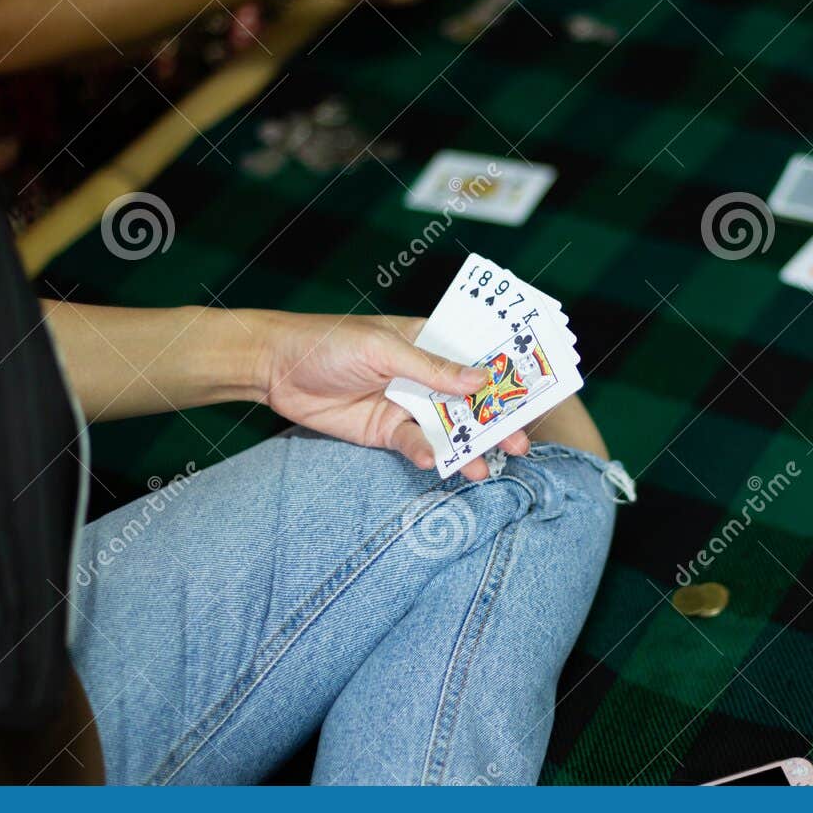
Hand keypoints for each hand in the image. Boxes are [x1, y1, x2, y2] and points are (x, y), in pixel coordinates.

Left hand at [258, 314, 527, 480]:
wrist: (275, 368)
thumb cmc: (330, 342)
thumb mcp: (384, 348)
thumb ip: (432, 368)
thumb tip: (481, 381)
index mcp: (430, 342)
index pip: (477, 359)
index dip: (506, 377)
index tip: (536, 396)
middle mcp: (425, 376)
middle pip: (471, 402)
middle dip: (496, 423)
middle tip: (519, 445)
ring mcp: (407, 405)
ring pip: (448, 430)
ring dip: (467, 449)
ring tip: (484, 470)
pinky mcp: (386, 432)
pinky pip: (415, 446)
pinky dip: (427, 456)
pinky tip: (434, 464)